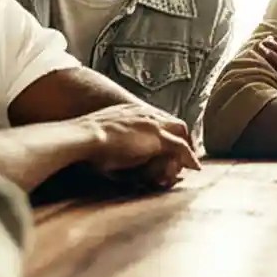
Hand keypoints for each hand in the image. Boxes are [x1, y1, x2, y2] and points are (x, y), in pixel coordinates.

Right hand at [81, 104, 200, 186]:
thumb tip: (107, 152)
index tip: (170, 140)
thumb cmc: (83, 140)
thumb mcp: (99, 134)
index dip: (166, 130)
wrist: (83, 136)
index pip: (157, 117)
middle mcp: (145, 113)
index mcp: (131, 110)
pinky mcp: (157, 137)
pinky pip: (180, 147)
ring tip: (192, 161)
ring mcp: (152, 124)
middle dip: (183, 136)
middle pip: (173, 122)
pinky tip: (193, 166)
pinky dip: (189, 157)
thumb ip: (110, 138)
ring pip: (180, 133)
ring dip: (188, 147)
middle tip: (189, 150)